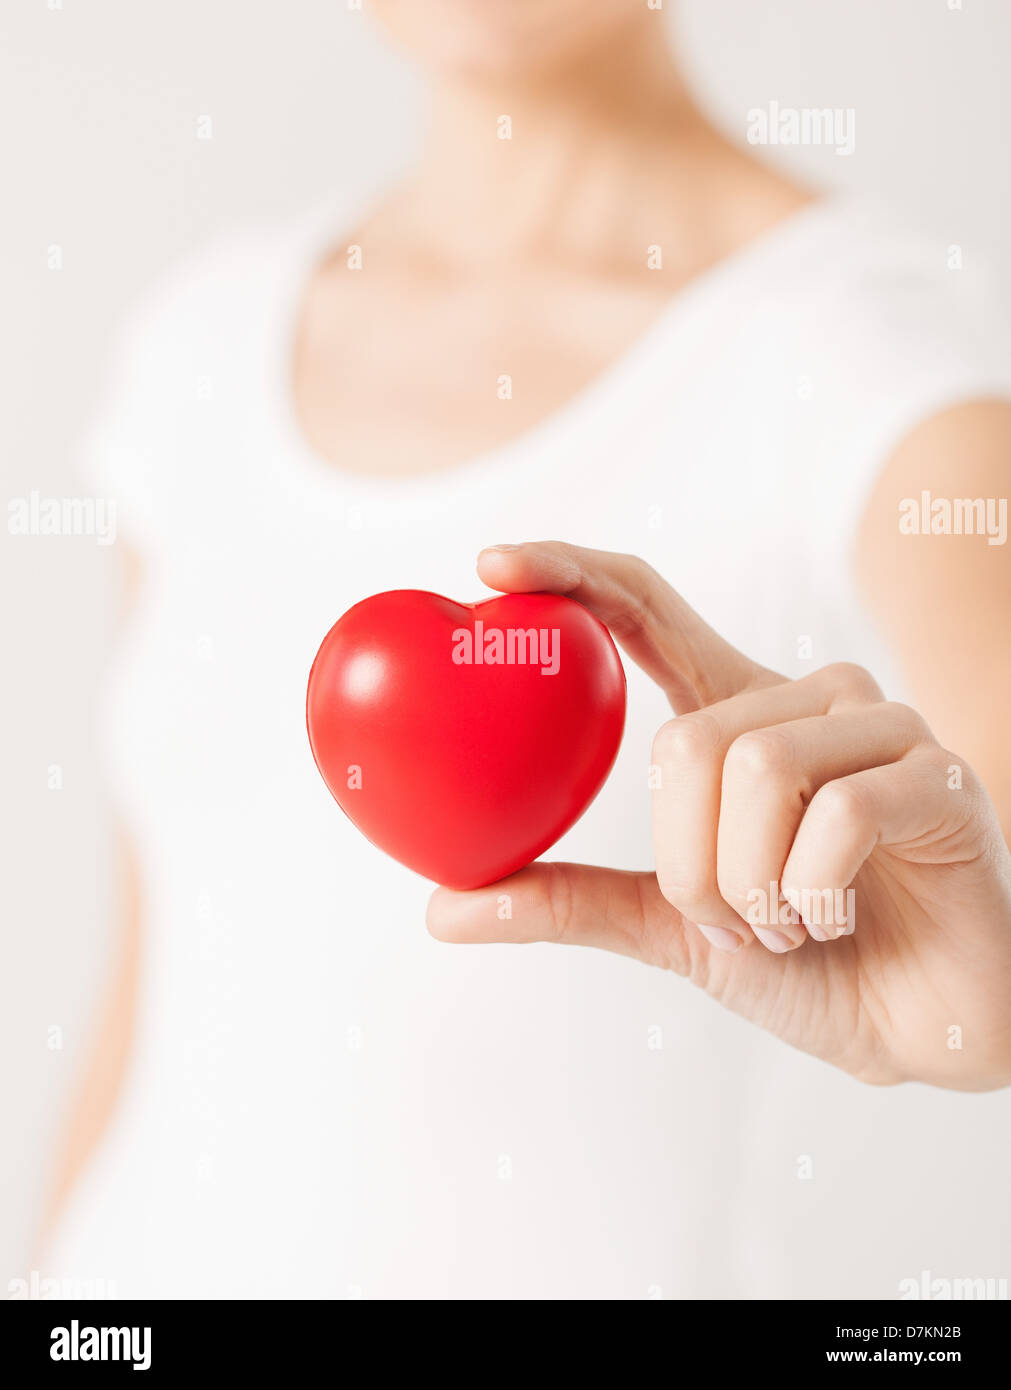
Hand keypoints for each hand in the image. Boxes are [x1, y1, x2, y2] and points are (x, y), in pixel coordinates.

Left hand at [427, 542, 1010, 1089]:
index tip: (489, 565)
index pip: (647, 611)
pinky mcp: (937, 775)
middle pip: (687, 739)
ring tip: (790, 924)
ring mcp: (882, 727)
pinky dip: (812, 894)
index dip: (572, 573)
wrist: (922, 1028)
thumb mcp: (672, 927)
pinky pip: (837, 814)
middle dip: (691, 867)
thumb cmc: (805, 959)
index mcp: (739, 716)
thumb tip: (442, 908)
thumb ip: (571, 900)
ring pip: (756, 768)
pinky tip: (837, 918)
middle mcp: (808, 699)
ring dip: (750, 887)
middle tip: (735, 923)